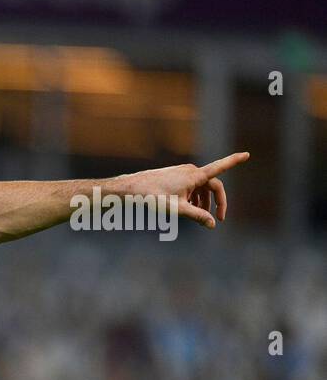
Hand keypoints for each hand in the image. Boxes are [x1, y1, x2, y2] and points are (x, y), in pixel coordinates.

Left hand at [123, 151, 249, 228]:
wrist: (132, 189)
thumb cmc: (154, 197)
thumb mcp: (177, 209)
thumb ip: (197, 216)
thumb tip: (212, 225)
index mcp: (195, 175)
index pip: (220, 167)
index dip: (234, 161)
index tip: (247, 154)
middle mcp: (191, 171)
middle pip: (212, 186)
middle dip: (217, 202)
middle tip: (218, 218)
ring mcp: (183, 173)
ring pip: (201, 187)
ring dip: (204, 202)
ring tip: (200, 217)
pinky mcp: (175, 176)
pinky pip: (191, 186)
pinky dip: (194, 197)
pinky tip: (189, 209)